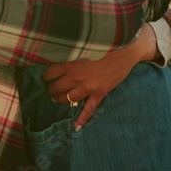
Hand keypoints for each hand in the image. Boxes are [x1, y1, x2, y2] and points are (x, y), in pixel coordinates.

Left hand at [42, 23, 157, 129]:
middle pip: (57, 87)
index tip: (45, 76)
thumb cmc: (104, 43)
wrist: (125, 49)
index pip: (51, 72)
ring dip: (59, 99)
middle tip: (49, 87)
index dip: (46, 75)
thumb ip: (71, 52)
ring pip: (68, 98)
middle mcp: (77, 77)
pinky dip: (82, 118)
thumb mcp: (83, 45)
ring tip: (55, 98)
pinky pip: (89, 109)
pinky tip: (76, 126)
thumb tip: (59, 55)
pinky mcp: (99, 93)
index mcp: (72, 63)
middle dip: (51, 88)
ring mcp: (88, 87)